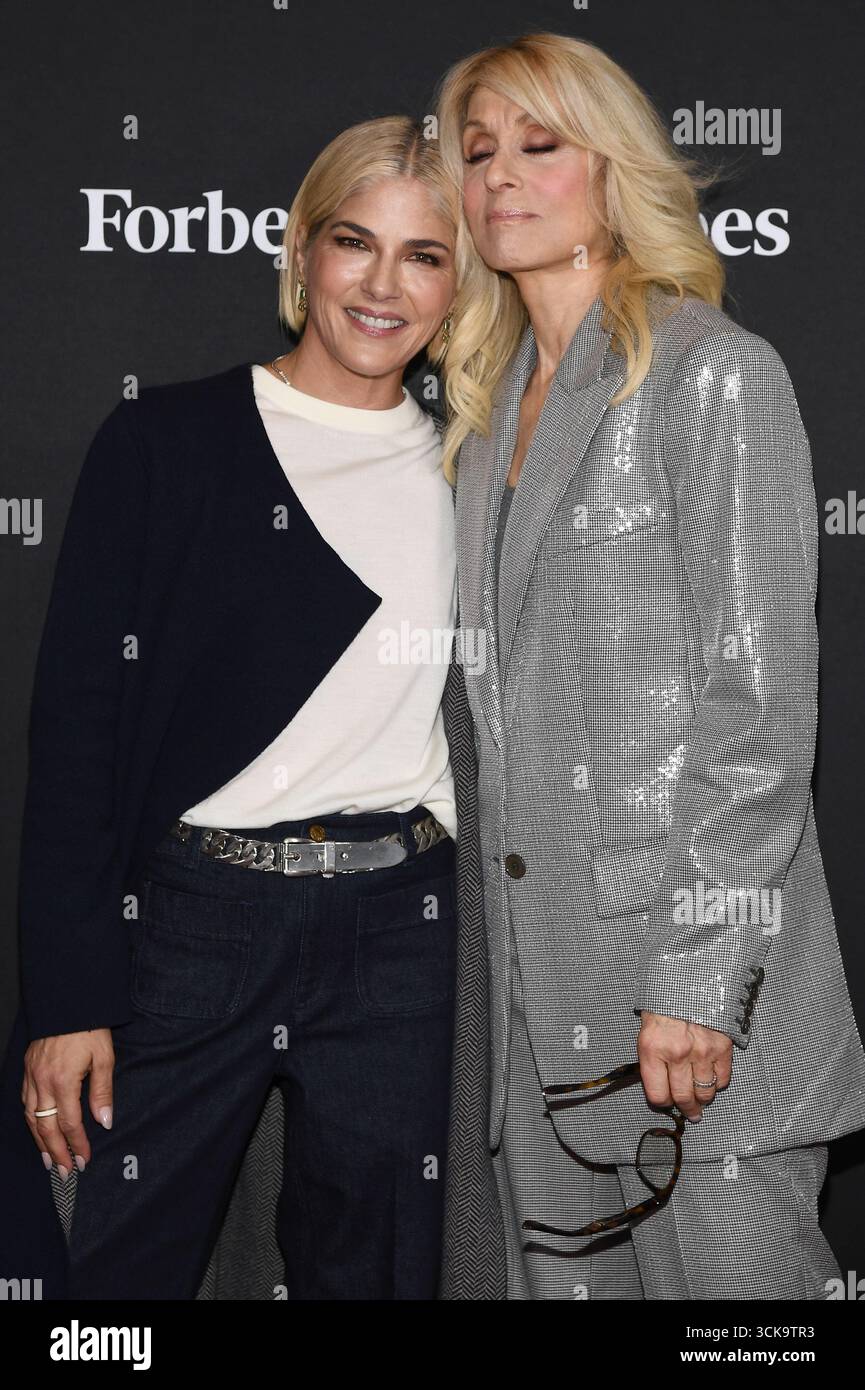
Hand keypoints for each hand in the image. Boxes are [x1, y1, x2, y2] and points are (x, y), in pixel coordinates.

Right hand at [21, 1030, 114, 1177]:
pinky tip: (37, 1129)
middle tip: (64, 1172)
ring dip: (40, 1141)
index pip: (70, 1123)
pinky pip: (25, 1102)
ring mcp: (31, 1076)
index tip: (84, 1160)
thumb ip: (103, 1092)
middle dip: (56, 1152)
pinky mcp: (27, 1069)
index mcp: (63, 1080)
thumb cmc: (89, 1028)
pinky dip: (31, 1121)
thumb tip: (104, 1121)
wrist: (68, 1002)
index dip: (77, 1145)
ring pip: (31, 1117)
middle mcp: (42, 1082)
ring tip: (49, 1159)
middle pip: (46, 1127)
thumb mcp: (104, 1057)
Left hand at [637, 1012, 732, 1121]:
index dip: (662, 1102)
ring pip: (705, 1092)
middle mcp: (677, 1053)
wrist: (690, 976)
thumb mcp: (647, 1027)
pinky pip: (723, 1078)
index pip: (657, 1095)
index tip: (665, 1102)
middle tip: (690, 1112)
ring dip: (703, 1099)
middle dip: (686, 1109)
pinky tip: (713, 1079)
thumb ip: (653, 1057)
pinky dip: (718, 1083)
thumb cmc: (665, 1001)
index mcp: (652, 1048)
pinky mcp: (723, 1047)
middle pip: (683, 1098)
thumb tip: (661, 1084)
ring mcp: (702, 1051)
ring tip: (701, 1099)